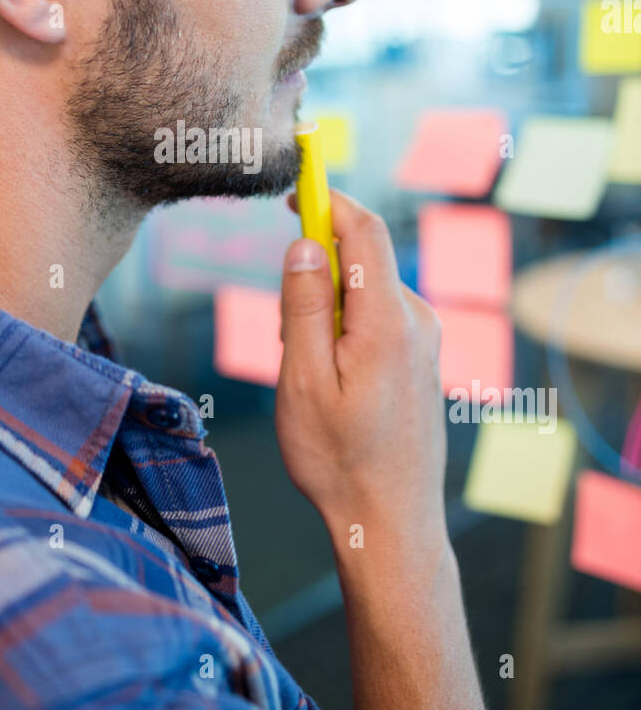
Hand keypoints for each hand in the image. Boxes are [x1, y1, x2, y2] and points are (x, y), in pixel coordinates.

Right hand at [276, 189, 448, 563]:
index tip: (293, 187)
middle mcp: (417, 320)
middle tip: (286, 339)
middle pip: (358, 261)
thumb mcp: (302, 381)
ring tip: (309, 378)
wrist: (389, 521)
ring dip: (326, 310)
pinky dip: (343, 329)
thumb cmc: (338, 460)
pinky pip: (375, 317)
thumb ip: (303, 306)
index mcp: (387, 321)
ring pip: (363, 291)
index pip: (363, 230)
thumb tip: (303, 242)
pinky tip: (330, 384)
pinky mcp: (421, 356)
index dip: (327, 199)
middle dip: (313, 277)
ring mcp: (424, 339)